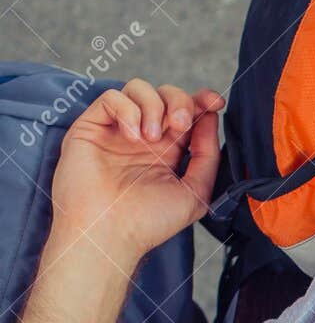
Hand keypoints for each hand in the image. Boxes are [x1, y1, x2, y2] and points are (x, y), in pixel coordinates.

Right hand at [49, 79, 224, 265]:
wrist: (109, 234)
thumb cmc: (148, 222)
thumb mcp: (194, 193)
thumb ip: (207, 156)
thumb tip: (211, 119)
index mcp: (168, 152)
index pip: (187, 113)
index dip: (202, 101)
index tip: (215, 103)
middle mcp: (143, 138)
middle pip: (166, 94)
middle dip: (180, 101)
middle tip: (180, 125)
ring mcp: (118, 130)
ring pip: (139, 88)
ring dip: (154, 106)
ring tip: (151, 137)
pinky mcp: (92, 126)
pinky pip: (112, 97)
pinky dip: (127, 110)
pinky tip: (131, 137)